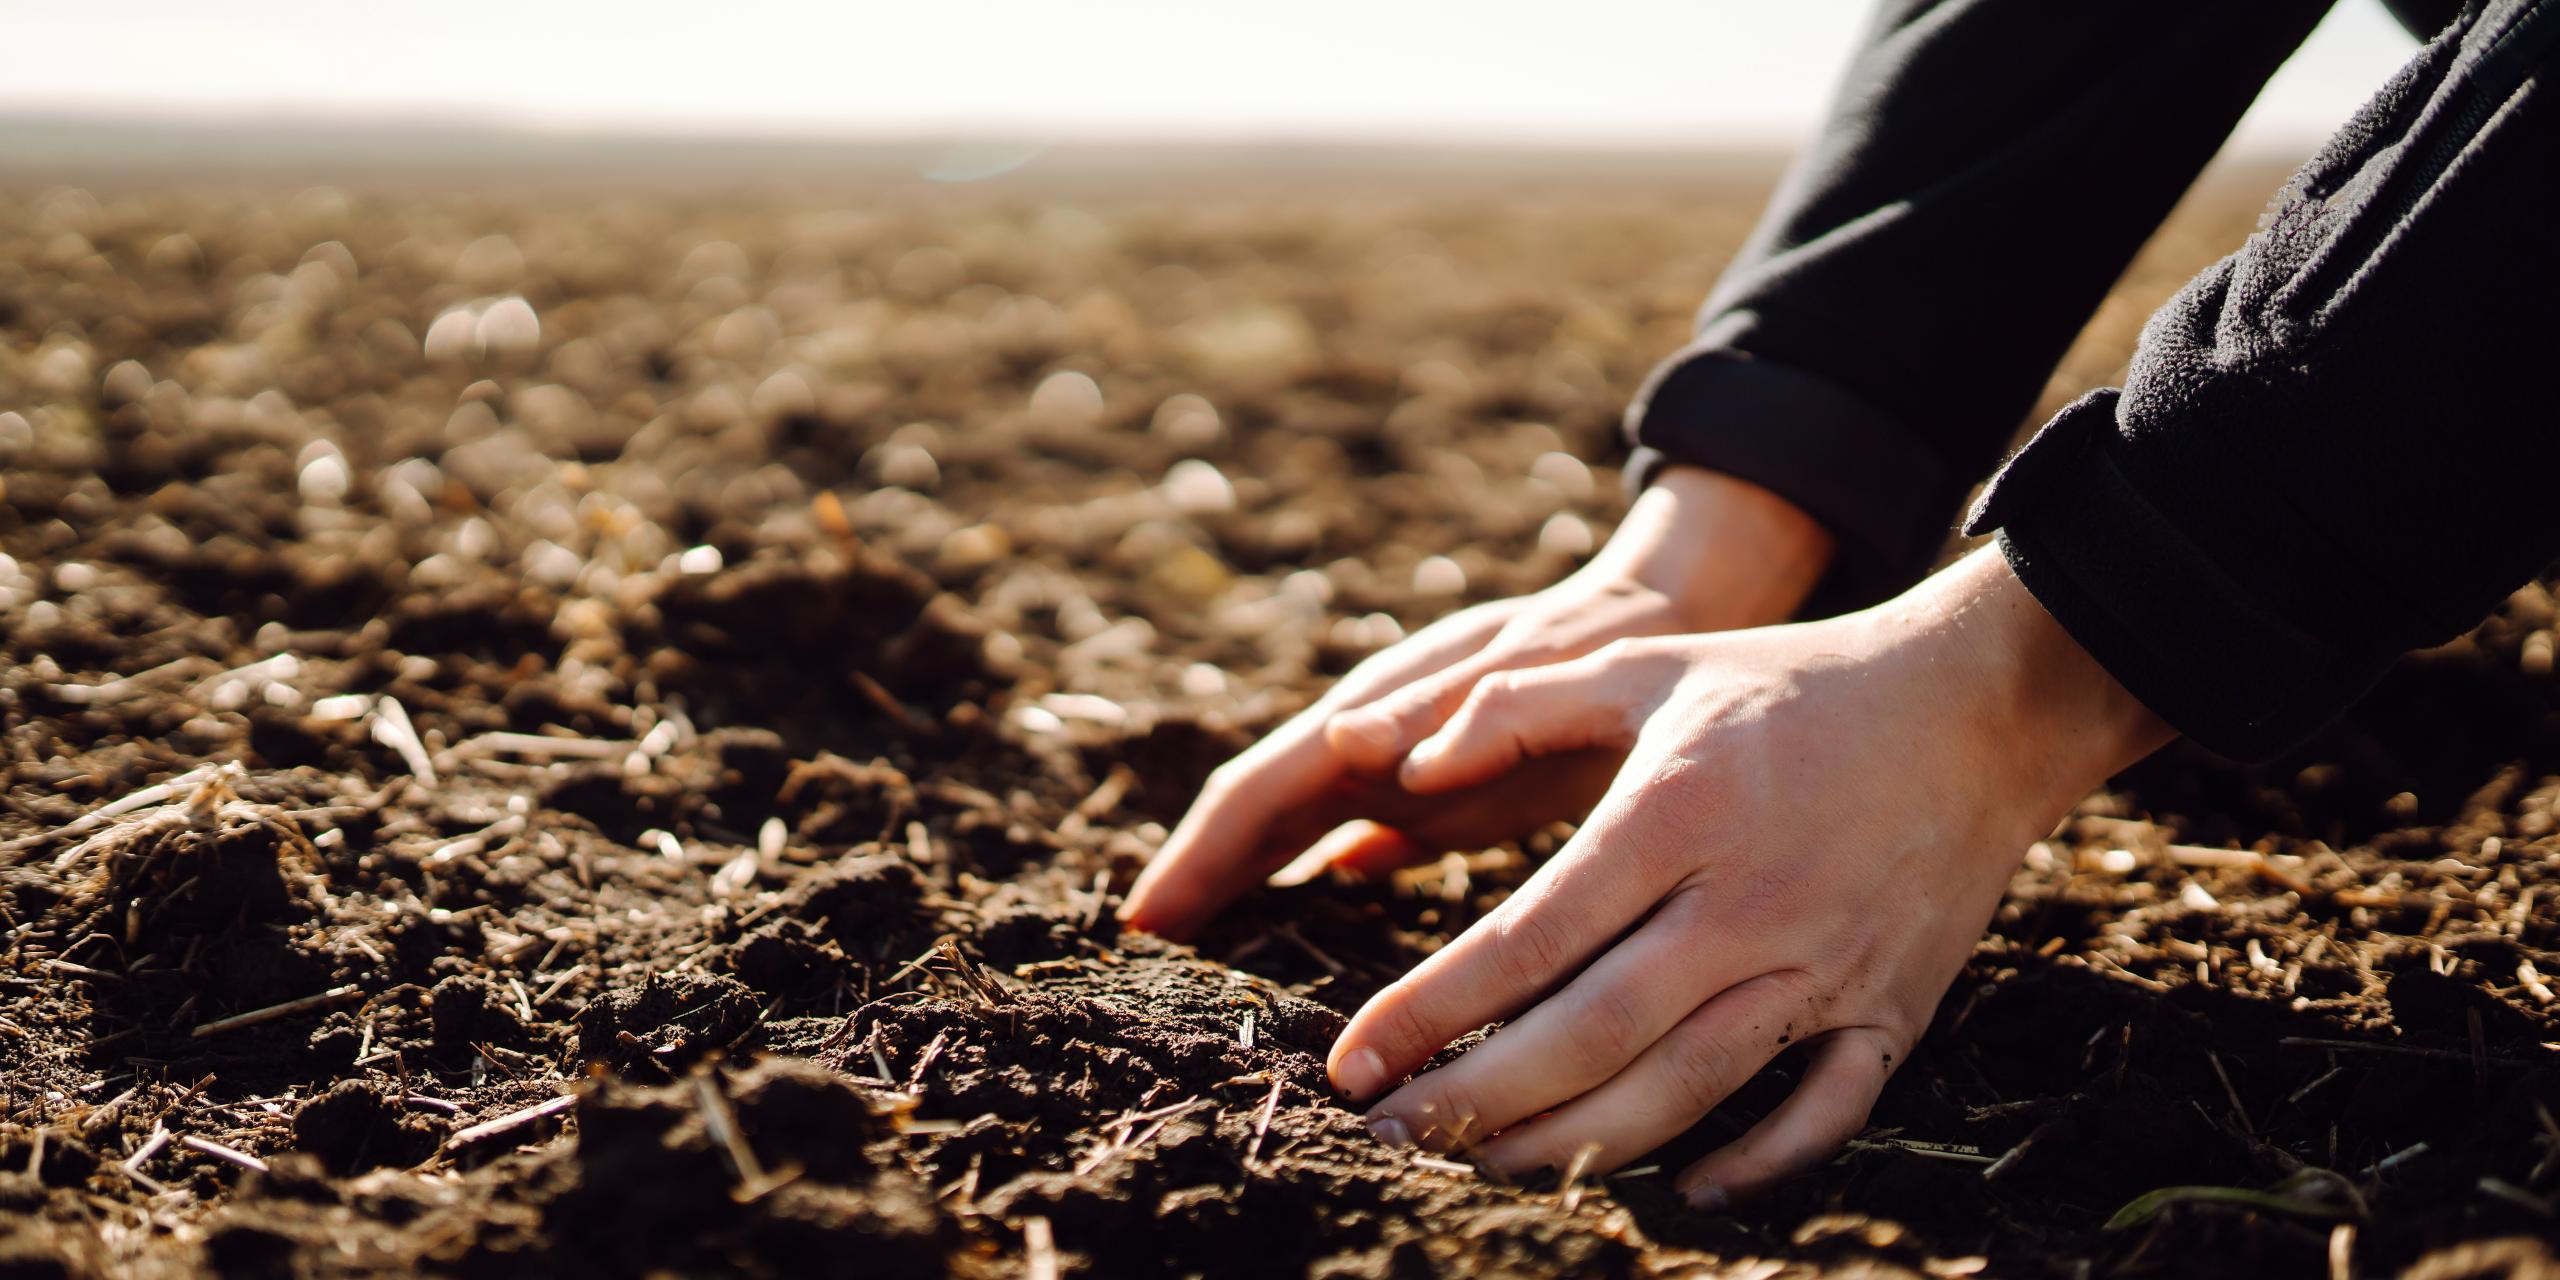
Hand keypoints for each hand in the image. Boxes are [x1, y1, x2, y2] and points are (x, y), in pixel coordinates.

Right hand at [1118, 466, 1834, 939]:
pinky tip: (1304, 905)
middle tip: (1147, 957)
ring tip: (1200, 946)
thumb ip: (1447, 713)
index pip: (1259, 791)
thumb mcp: (1532, 677)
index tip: (1148, 922)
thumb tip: (1348, 750)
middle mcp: (1370, 732)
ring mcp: (1397, 754)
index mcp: (1378, 712)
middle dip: (1200, 876)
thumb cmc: (1599, 651)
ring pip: (1296, 822)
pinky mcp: (1439, 779)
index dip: (1200, 856)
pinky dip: (1310, 868)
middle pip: (1261, 811)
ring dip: (1244, 877)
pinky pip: (1351, 828)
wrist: (1662, 616)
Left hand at [1325, 547, 2170, 1207]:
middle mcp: (1747, 904)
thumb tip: (1400, 765)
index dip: (1427, 1010)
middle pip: (1592, 1037)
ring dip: (1575, 1145)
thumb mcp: (1642, 660)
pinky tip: (1682, 1187)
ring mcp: (1827, 966)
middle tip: (1388, 1134)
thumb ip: (1512, 707)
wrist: (1976, 706)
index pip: (1526, 940)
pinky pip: (1824, 1115)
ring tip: (1481, 1162)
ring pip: (1686, 1091)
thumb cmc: (1786, 685)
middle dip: (1475, 1101)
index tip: (1350, 1057)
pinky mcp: (1895, 1008)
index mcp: (1676, 815)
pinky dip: (1756, 1164)